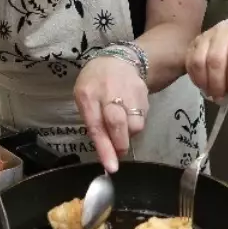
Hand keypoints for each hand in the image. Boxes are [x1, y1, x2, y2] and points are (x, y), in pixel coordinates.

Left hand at [73, 56, 148, 172]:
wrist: (119, 61)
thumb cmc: (95, 84)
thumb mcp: (84, 99)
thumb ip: (92, 122)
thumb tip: (106, 152)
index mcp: (87, 95)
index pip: (96, 126)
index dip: (105, 148)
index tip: (111, 167)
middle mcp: (108, 92)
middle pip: (118, 123)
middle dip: (120, 144)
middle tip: (119, 153)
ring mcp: (128, 92)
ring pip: (135, 125)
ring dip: (129, 134)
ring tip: (122, 127)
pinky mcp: (143, 94)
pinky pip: (143, 118)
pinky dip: (135, 124)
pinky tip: (129, 115)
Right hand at [185, 21, 227, 100]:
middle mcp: (221, 32)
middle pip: (215, 59)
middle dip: (218, 82)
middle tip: (221, 97)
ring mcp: (204, 37)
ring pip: (199, 61)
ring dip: (205, 82)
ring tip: (212, 93)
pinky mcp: (193, 44)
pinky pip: (189, 62)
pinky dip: (195, 78)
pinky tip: (203, 86)